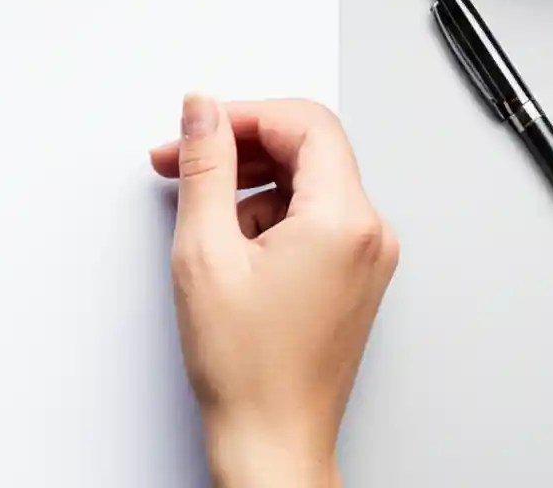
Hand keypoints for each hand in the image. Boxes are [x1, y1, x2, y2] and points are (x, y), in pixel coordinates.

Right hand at [151, 97, 397, 487]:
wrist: (272, 440)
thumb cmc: (247, 368)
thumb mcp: (205, 252)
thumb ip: (204, 168)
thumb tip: (203, 112)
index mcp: (343, 221)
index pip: (304, 124)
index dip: (243, 116)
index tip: (199, 127)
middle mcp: (368, 233)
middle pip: (309, 148)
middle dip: (241, 146)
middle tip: (184, 158)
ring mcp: (366, 256)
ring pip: (308, 182)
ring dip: (252, 184)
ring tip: (203, 217)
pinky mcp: (353, 275)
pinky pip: (314, 217)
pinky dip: (269, 215)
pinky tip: (232, 246)